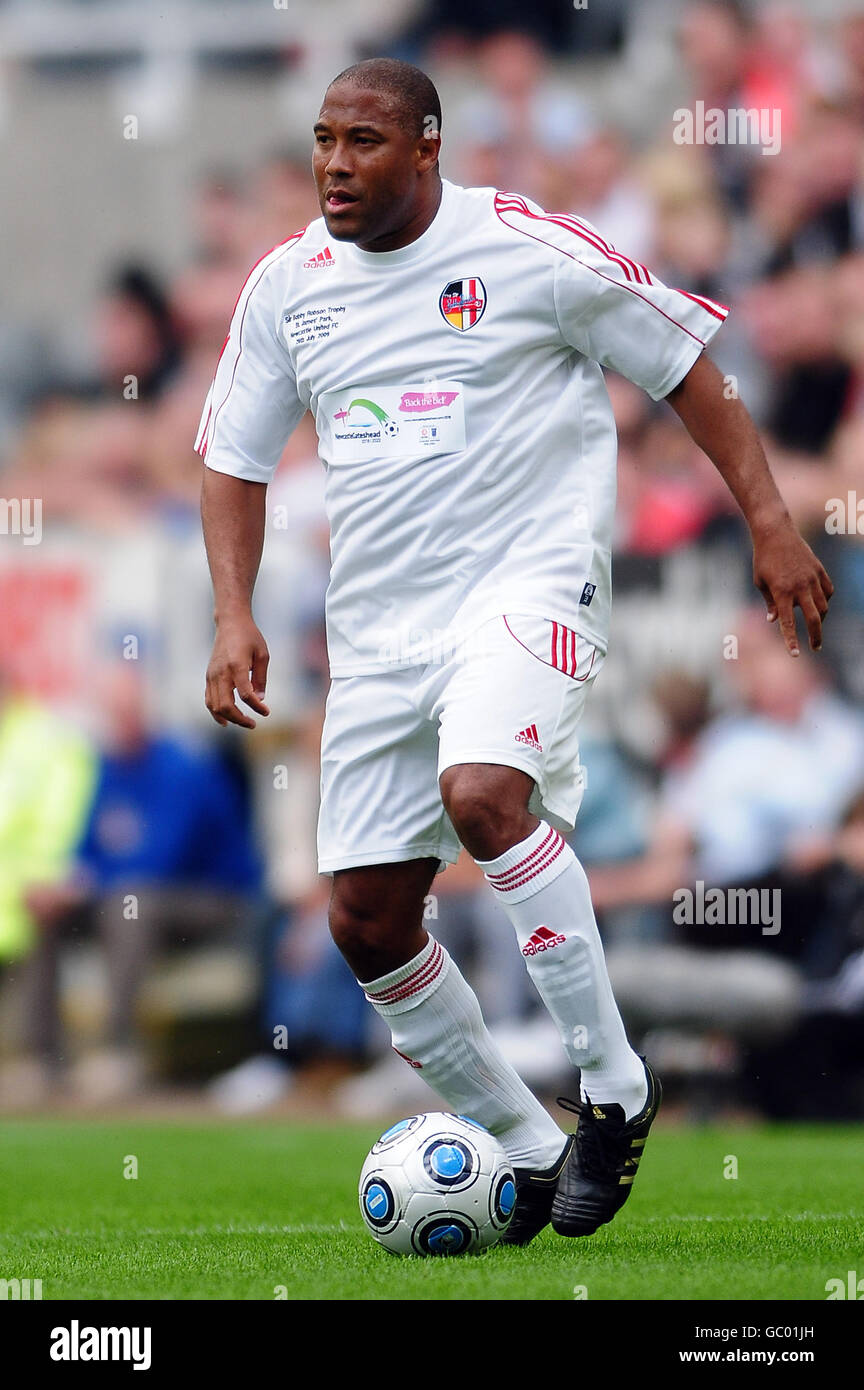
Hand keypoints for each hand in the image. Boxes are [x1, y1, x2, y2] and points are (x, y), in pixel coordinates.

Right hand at [205, 612, 269, 728]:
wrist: (230, 622)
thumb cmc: (249, 637)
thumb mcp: (262, 654)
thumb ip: (260, 678)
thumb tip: (259, 699)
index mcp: (236, 665)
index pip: (245, 695)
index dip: (256, 707)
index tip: (266, 711)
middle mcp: (221, 672)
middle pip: (226, 705)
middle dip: (240, 719)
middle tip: (253, 724)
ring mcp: (212, 675)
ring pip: (214, 705)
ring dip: (228, 718)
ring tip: (242, 722)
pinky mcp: (209, 676)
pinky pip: (209, 699)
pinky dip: (216, 712)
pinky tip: (226, 720)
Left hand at [752, 522, 832, 655]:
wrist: (776, 532)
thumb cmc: (763, 559)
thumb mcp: (760, 582)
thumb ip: (770, 603)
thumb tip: (775, 621)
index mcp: (782, 592)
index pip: (788, 623)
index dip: (792, 641)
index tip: (796, 655)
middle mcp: (800, 586)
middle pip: (815, 618)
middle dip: (816, 636)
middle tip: (815, 647)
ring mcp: (812, 578)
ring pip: (823, 605)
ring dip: (820, 618)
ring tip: (814, 625)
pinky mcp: (819, 570)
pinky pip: (828, 591)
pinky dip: (825, 600)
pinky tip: (818, 603)